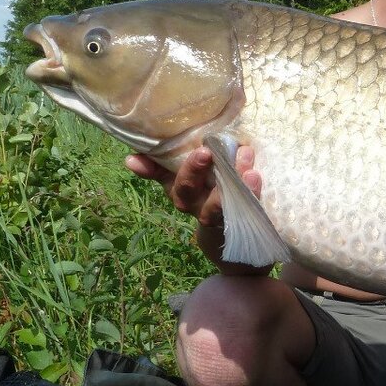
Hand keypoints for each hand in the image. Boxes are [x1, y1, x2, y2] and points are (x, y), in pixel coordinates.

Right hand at [126, 147, 261, 227]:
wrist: (235, 234)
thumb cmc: (211, 191)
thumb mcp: (190, 178)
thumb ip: (167, 166)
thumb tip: (131, 160)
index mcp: (180, 190)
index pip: (161, 176)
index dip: (150, 169)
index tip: (134, 159)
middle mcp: (194, 204)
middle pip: (186, 189)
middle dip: (193, 171)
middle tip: (204, 151)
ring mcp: (215, 215)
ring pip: (216, 204)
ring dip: (230, 182)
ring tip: (244, 159)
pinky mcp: (239, 221)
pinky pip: (244, 208)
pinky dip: (250, 192)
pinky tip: (254, 176)